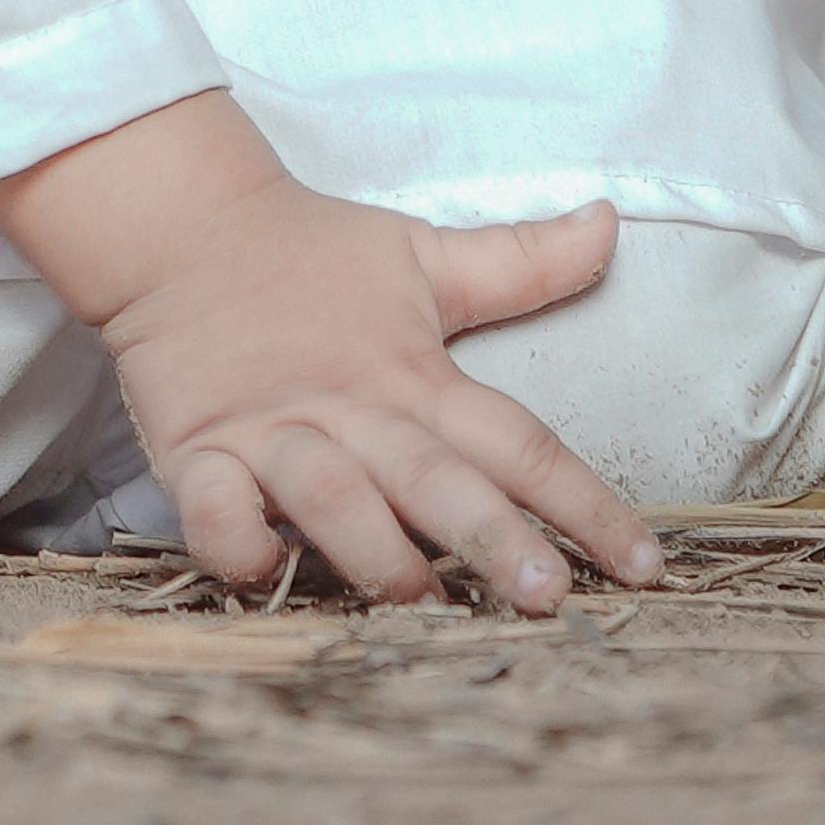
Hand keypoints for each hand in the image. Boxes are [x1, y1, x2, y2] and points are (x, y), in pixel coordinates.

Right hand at [0, 92, 662, 613]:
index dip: (586, 502)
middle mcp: (354, 410)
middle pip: (435, 478)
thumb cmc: (310, 256)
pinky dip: (236, 541)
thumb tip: (609, 222)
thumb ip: (521, 261)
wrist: (178, 224)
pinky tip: (265, 570)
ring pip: (331, 498)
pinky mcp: (196, 451)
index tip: (645, 562)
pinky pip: (214, 510)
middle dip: (492, 538)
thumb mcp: (423, 256)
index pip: (520, 441)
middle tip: (548, 596)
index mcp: (418, 375)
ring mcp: (273, 433)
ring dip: (374, 552)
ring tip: (420, 603)